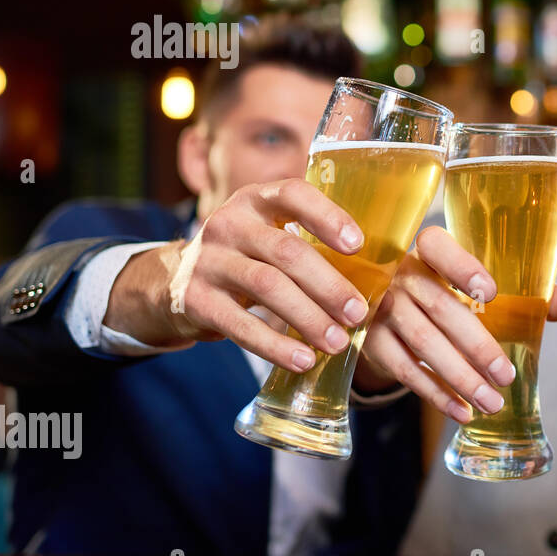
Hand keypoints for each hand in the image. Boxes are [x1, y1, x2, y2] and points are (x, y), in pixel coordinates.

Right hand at [105, 178, 374, 373]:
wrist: (175, 283)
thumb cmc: (249, 258)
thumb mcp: (271, 235)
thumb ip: (312, 244)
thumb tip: (380, 276)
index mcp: (257, 200)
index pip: (293, 194)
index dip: (327, 216)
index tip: (358, 244)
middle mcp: (229, 223)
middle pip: (286, 251)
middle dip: (328, 285)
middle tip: (359, 313)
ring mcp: (209, 260)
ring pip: (267, 287)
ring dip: (308, 318)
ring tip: (338, 343)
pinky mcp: (195, 299)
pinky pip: (239, 325)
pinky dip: (275, 345)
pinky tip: (303, 361)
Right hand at [357, 225, 556, 422]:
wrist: (384, 312)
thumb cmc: (446, 293)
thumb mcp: (478, 289)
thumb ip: (527, 296)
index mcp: (427, 251)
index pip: (438, 247)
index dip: (462, 267)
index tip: (490, 292)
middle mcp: (400, 275)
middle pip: (440, 308)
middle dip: (476, 345)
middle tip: (507, 376)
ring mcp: (381, 309)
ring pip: (423, 344)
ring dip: (460, 377)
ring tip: (492, 402)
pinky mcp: (371, 342)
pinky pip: (405, 370)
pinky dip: (435, 394)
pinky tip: (462, 411)